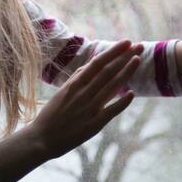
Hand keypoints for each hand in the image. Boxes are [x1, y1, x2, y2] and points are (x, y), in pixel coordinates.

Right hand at [28, 40, 141, 159]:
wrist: (41, 139)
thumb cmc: (51, 115)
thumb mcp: (63, 92)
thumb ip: (78, 78)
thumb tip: (92, 64)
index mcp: (74, 84)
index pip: (97, 63)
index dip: (113, 52)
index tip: (126, 42)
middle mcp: (83, 94)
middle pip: (108, 71)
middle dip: (125, 57)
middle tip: (140, 45)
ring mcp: (89, 109)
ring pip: (111, 87)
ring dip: (126, 72)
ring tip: (138, 60)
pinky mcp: (94, 124)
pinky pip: (111, 111)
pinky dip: (122, 102)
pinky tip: (132, 93)